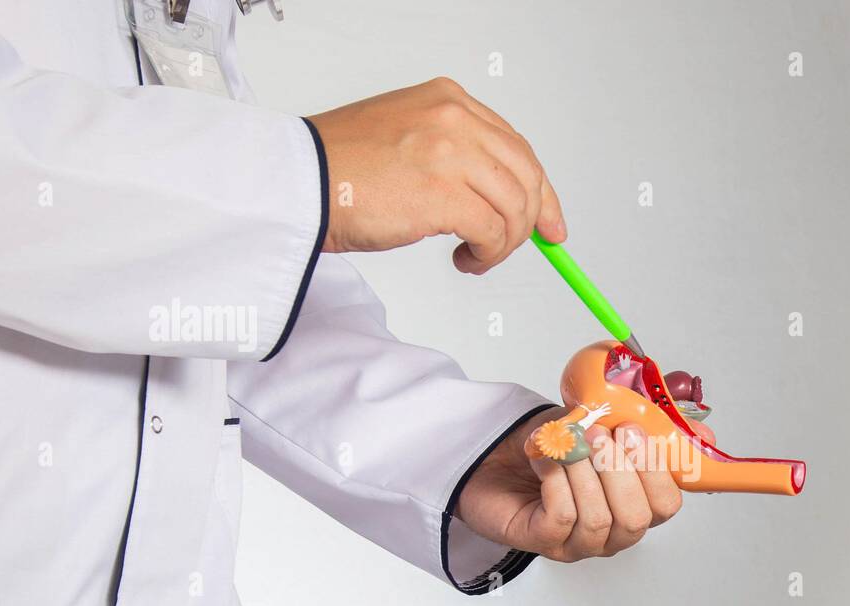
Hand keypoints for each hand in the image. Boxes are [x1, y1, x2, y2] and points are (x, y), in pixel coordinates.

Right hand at [307, 77, 565, 271]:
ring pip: (514, 208)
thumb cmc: (343, 169)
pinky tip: (465, 260)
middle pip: (526, 176)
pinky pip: (492, 232)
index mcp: (449, 101)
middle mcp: (455, 119)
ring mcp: (450, 154)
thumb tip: (503, 198)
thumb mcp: (410, 139)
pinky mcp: (442, 193)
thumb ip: (457, 156)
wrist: (299, 181)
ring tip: (477, 256)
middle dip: (530, 221)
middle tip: (515, 248)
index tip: (550, 223)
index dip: (541, 191)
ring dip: (503, 244)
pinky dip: (487, 254)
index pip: (518, 147)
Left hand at [455, 408, 683, 561]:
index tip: (632, 432)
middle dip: (620, 471)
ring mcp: (576, 542)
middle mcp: (610, 531)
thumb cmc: (549, 446)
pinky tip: (544, 457)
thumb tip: (698, 425)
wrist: (493, 456)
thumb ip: (647, 419)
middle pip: (637, 519)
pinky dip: (556, 479)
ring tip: (568, 443)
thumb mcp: (601, 421)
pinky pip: (562, 517)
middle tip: (597, 436)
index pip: (667, 506)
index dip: (655, 471)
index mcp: (633, 503)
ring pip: (599, 520)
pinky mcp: (542, 542)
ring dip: (585, 473)